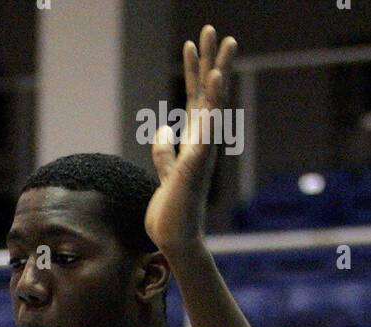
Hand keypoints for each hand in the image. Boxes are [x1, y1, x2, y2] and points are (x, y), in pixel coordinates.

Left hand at [145, 25, 236, 255]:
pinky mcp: (197, 161)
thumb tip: (162, 128)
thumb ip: (165, 151)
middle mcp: (203, 141)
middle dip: (210, 60)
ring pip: (213, 104)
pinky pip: (207, 126)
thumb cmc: (172, 210)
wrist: (176, 238)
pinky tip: (215, 80)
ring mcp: (203, 150)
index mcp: (194, 141)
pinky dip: (213, 102)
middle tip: (212, 29)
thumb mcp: (166, 173)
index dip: (193, 71)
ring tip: (222, 43)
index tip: (191, 44)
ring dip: (218, 72)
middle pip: (207, 93)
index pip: (195, 98)